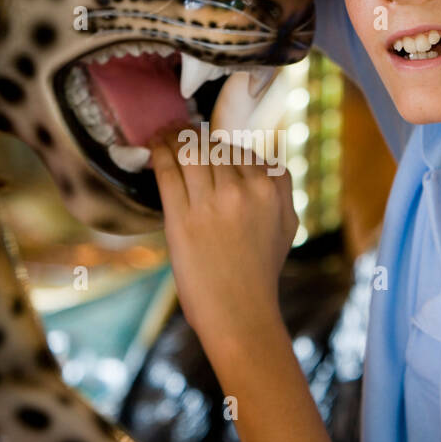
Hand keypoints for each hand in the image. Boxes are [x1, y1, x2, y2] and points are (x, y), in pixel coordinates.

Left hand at [147, 125, 295, 349]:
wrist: (239, 311)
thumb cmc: (261, 272)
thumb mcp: (288, 226)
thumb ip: (282, 189)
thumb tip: (268, 161)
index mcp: (269, 189)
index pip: (240, 150)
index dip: (220, 144)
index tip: (206, 141)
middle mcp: (242, 190)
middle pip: (213, 147)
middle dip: (193, 136)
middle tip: (177, 129)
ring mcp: (210, 203)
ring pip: (189, 152)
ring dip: (172, 137)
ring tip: (163, 133)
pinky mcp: (182, 217)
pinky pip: (168, 172)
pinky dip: (158, 153)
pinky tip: (152, 147)